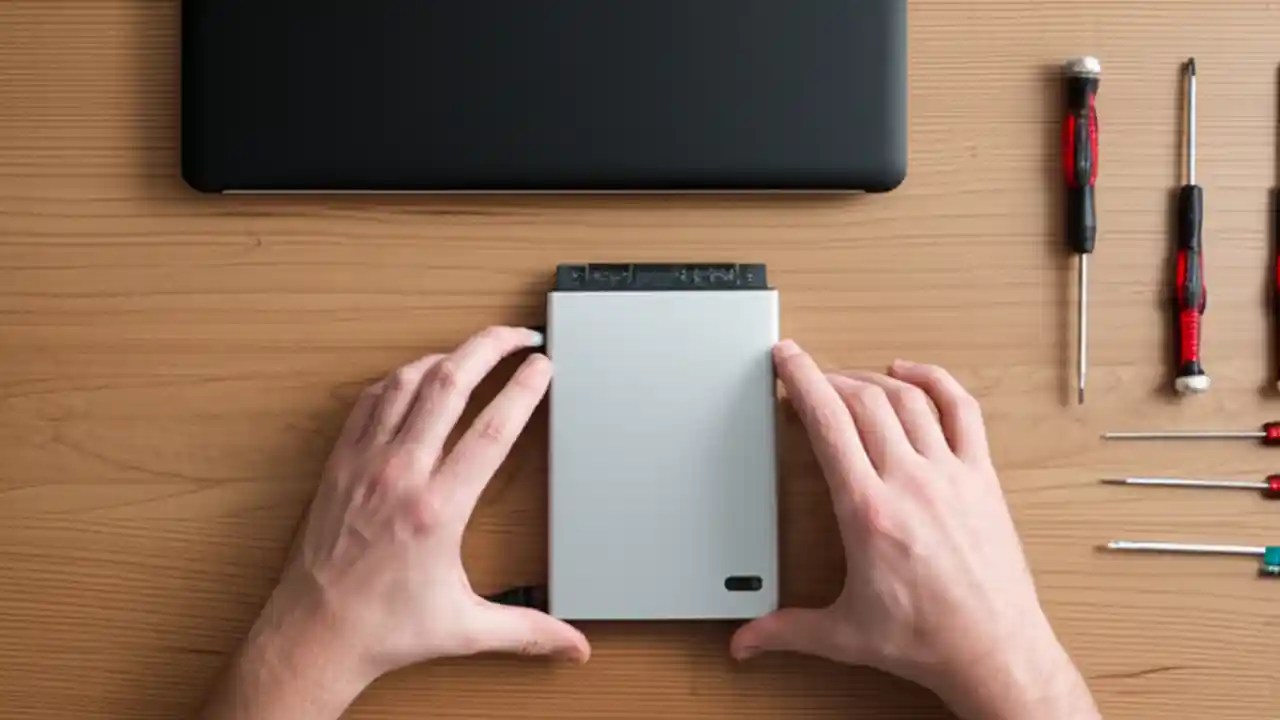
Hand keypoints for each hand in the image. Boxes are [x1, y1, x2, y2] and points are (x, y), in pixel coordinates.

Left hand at [201, 326, 588, 719]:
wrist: (315, 633)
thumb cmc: (383, 628)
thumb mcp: (466, 629)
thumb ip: (527, 630)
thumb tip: (573, 646)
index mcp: (437, 510)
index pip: (491, 430)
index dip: (523, 390)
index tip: (543, 366)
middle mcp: (400, 476)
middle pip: (450, 385)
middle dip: (490, 347)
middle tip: (518, 334)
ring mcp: (364, 463)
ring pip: (406, 382)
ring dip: (445, 356)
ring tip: (474, 350)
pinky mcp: (340, 464)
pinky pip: (370, 401)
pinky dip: (399, 378)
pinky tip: (416, 376)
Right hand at [731, 341, 1097, 719]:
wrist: (995, 651)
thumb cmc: (926, 640)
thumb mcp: (844, 634)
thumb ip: (786, 630)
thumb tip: (744, 643)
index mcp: (868, 511)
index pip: (828, 424)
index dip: (803, 381)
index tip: (787, 359)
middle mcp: (910, 482)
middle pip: (864, 400)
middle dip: (830, 377)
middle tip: (809, 375)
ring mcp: (950, 475)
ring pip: (909, 399)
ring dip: (874, 379)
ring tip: (850, 380)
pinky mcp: (981, 479)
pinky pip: (963, 411)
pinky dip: (936, 381)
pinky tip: (914, 375)